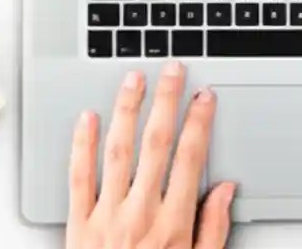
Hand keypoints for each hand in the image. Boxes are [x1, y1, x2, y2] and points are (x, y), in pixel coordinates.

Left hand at [66, 62, 236, 248]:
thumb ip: (213, 229)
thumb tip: (225, 190)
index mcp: (173, 225)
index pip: (191, 159)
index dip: (200, 123)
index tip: (205, 98)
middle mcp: (139, 215)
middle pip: (156, 144)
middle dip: (167, 101)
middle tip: (173, 71)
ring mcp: (105, 218)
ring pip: (117, 150)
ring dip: (127, 110)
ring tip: (133, 80)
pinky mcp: (76, 226)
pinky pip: (78, 177)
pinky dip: (82, 145)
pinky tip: (87, 118)